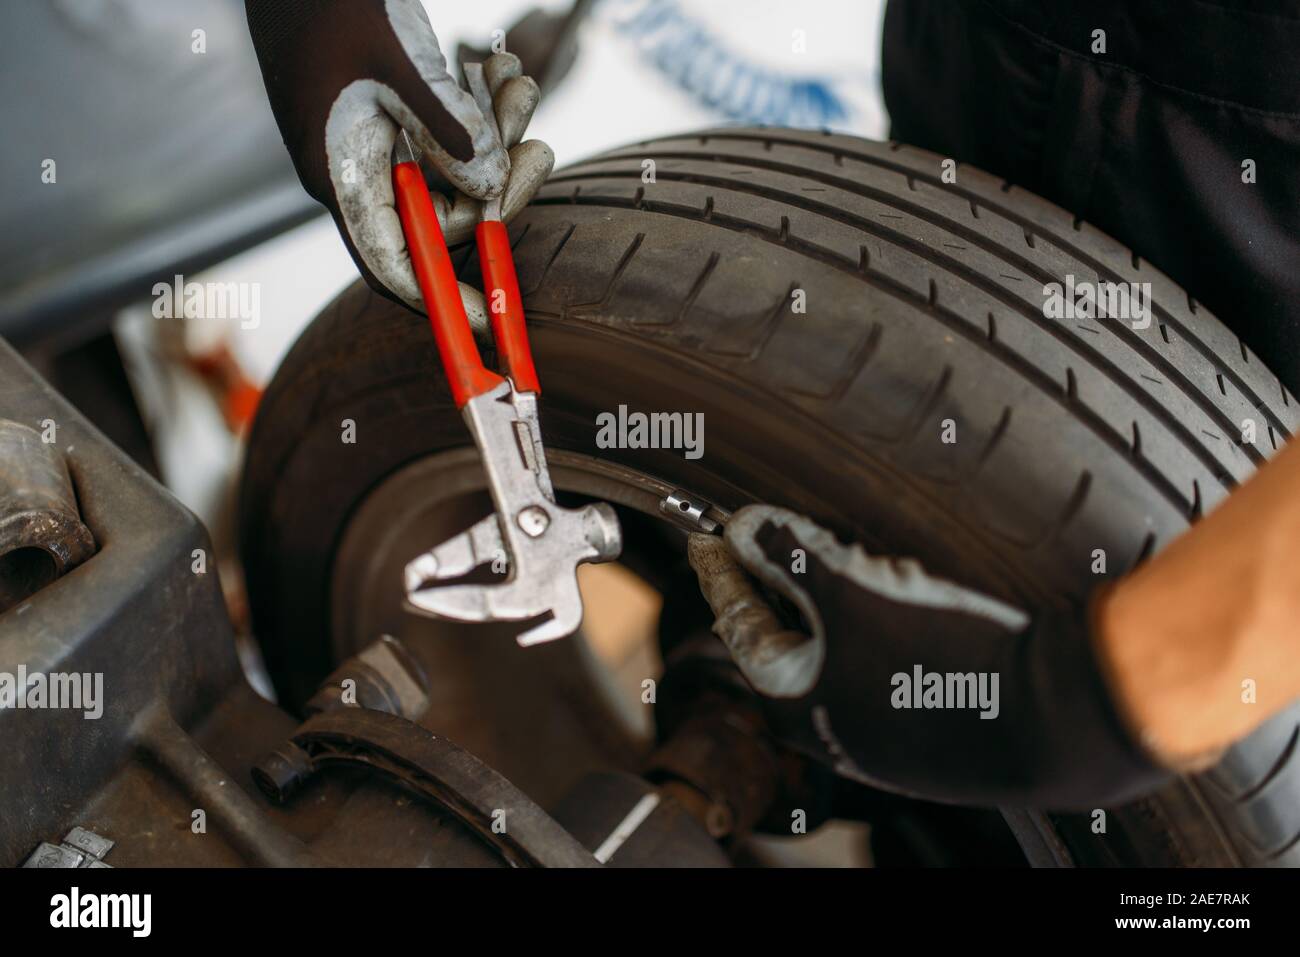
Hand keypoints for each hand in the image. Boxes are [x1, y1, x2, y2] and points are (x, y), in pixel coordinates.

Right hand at [246, 0, 552, 307]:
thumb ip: (446, 127)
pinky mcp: (391, 113)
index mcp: (340, 176)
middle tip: (540, 144)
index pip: (395, 265)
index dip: (445, 298)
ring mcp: (374, 142)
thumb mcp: (396, 60)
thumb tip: (491, 192)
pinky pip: (446, 131)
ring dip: (495, 130)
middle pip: (443, 212)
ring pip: (454, 166)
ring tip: (517, 79)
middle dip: (497, 181)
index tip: (494, 320)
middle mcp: (357, 171)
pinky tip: (497, 64)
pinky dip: (477, 105)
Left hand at [720, 505, 1168, 808]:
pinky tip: (904, 595)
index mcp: (793, 699)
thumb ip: (791, 558)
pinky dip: (880, 619)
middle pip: (790, 631)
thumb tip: (745, 528)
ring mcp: (875, 729)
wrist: (1047, 717)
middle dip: (787, 577)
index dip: (724, 570)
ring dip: (840, 594)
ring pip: (839, 642)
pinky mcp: (918, 722)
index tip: (710, 537)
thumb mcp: (851, 594)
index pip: (739, 621)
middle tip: (778, 533)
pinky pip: (881, 660)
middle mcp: (826, 725)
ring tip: (855, 558)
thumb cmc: (939, 662)